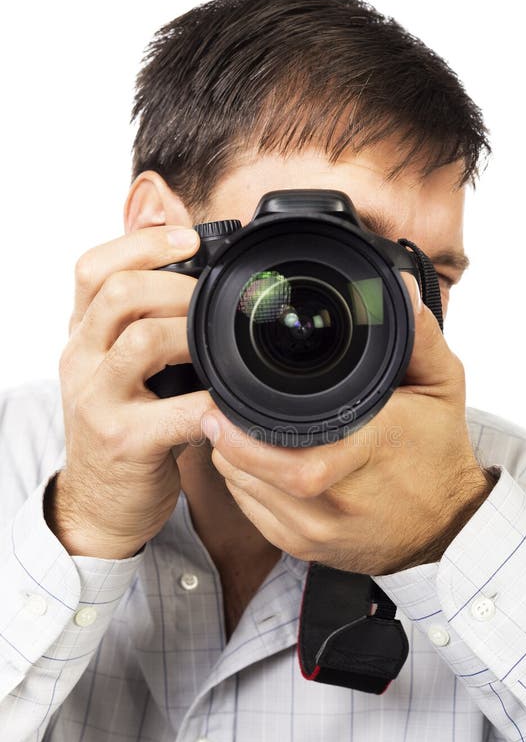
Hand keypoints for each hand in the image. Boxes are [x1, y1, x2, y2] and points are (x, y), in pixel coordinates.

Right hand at [45, 225, 216, 558]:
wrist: (100, 503)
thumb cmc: (125, 428)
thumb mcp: (124, 371)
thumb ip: (146, 328)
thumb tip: (198, 277)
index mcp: (83, 336)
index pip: (93, 268)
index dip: (141, 243)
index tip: (189, 238)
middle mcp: (80, 360)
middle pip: (118, 292)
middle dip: (177, 285)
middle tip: (214, 299)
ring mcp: (97, 401)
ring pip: (142, 339)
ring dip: (193, 334)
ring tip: (220, 345)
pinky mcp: (122, 440)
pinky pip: (174, 410)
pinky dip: (211, 400)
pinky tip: (229, 400)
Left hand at [199, 272, 496, 574]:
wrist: (446, 526)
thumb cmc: (439, 452)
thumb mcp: (442, 385)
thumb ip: (419, 335)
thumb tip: (400, 290)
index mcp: (371, 455)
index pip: (297, 461)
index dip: (245, 439)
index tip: (219, 407)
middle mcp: (340, 501)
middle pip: (257, 475)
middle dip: (227, 440)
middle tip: (213, 410)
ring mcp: (319, 531)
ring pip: (246, 492)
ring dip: (231, 458)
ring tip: (234, 428)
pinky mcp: (304, 548)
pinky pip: (252, 513)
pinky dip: (242, 483)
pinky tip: (251, 460)